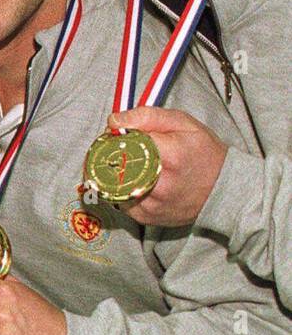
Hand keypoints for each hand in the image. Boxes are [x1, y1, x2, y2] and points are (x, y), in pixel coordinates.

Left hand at [105, 107, 227, 226]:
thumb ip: (147, 116)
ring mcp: (152, 204)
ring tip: (132, 164)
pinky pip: (119, 200)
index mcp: (170, 156)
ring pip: (113, 184)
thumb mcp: (183, 123)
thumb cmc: (204, 152)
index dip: (115, 138)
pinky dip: (122, 188)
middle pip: (113, 166)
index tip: (117, 135)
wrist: (224, 189)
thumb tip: (114, 122)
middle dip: (110, 156)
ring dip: (114, 173)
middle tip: (120, 149)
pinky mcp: (146, 217)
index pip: (124, 143)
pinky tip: (137, 180)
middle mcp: (160, 184)